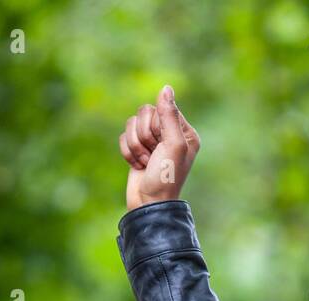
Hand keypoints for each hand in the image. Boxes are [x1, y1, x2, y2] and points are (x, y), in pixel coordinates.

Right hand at [119, 85, 199, 211]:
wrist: (148, 204)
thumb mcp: (173, 145)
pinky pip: (124, 136)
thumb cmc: (165, 177)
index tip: (161, 145)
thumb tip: (166, 88)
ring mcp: (152, 141)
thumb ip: (169, 115)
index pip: (161, 108)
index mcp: (184, 131)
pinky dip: (127, 151)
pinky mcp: (137, 149)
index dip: (155, 125)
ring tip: (145, 162)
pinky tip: (137, 165)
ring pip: (132, 124)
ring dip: (135, 145)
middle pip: (144, 113)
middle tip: (153, 155)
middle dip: (144, 136)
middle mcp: (169, 133)